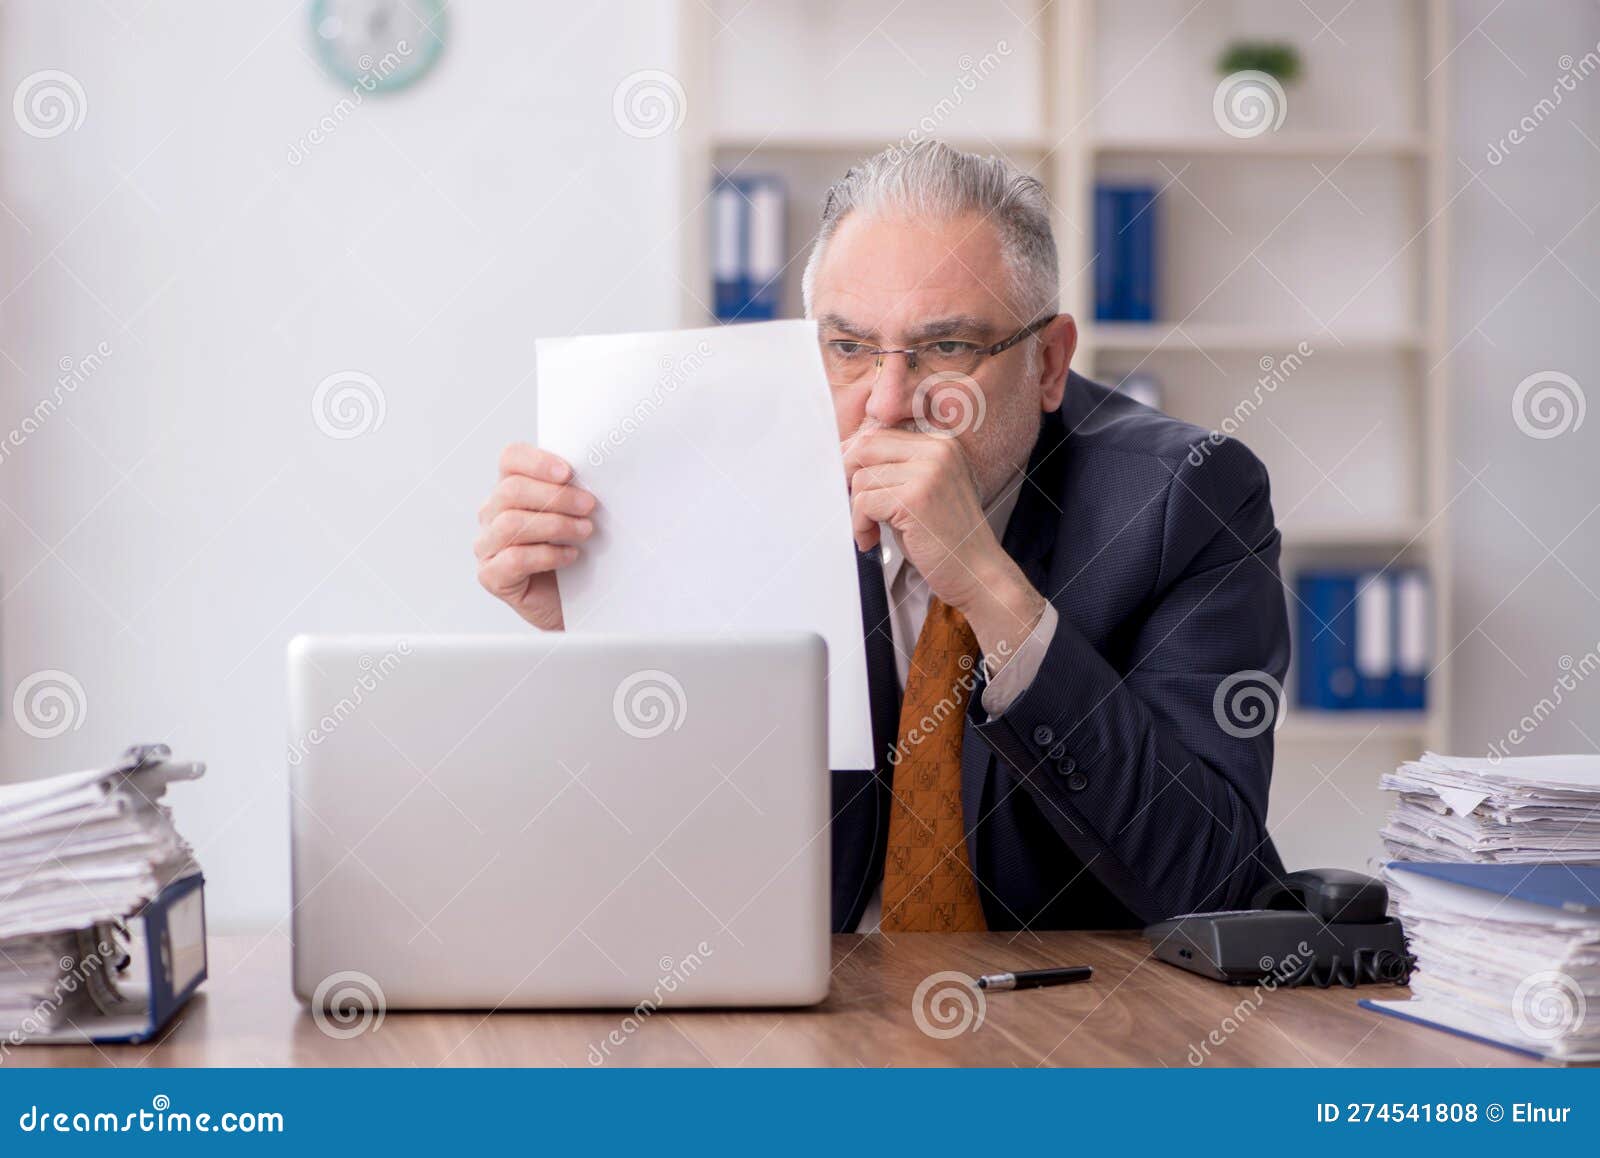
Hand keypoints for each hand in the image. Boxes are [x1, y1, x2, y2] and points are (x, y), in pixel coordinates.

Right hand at [475, 444, 595, 630]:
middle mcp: (491, 515)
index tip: (568, 472)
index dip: (537, 461)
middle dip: (556, 496)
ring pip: (511, 523)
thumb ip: (573, 492)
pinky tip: (570, 556)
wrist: (575, 604)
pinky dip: (547, 555)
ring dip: (555, 524)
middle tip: (589, 505)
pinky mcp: (491, 576)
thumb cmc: (575, 556)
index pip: (510, 459)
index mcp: (509, 491)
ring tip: (585, 531)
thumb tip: (592, 474)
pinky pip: (514, 559)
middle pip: (511, 491)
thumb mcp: (576, 517)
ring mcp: (487, 546)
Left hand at [843, 427, 1044, 662]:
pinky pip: (864, 503)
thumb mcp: (920, 491)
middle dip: (846, 477)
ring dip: (855, 511)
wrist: (977, 572)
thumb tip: (844, 458)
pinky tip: (871, 541)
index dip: (852, 457)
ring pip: (861, 479)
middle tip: (850, 506)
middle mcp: (937, 451)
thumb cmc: (944, 538)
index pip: (878, 433)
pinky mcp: (916, 498)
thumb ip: (893, 470)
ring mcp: (928, 472)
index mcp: (940, 444)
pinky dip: (859, 526)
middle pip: (865, 447)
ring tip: (869, 532)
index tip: (846, 483)